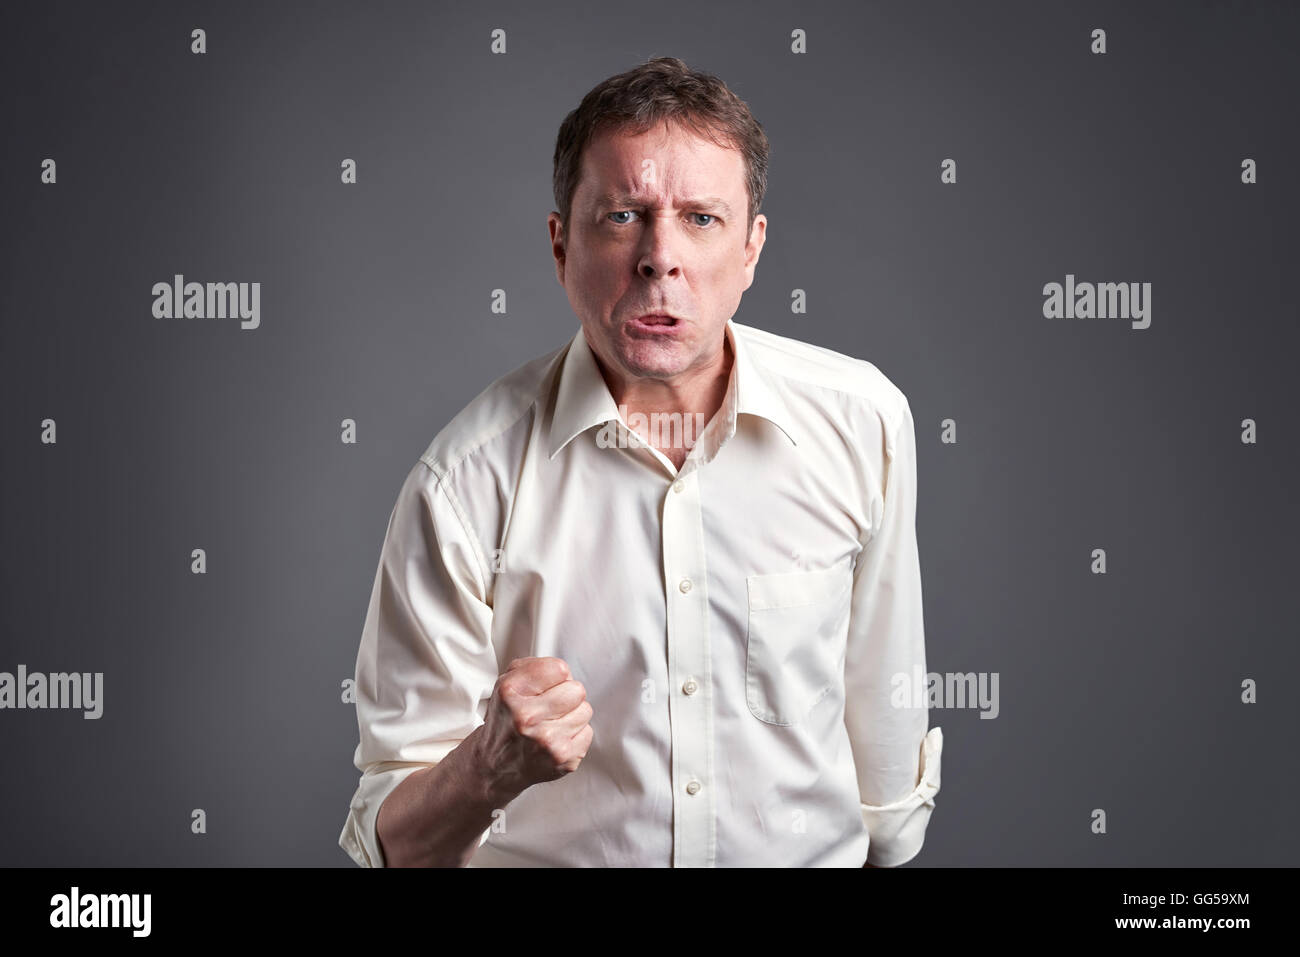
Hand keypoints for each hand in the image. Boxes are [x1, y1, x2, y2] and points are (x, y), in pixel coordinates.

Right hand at [473, 656, 593, 800]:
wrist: (496, 766)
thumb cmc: (506, 723)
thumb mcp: (506, 685)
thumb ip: (532, 667)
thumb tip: (561, 670)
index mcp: (511, 692)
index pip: (560, 669)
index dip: (555, 677)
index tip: (547, 687)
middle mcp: (527, 717)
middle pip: (577, 689)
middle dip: (566, 696)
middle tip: (550, 707)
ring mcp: (546, 740)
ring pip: (585, 710)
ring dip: (571, 716)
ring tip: (551, 725)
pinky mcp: (563, 759)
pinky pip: (588, 732)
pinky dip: (575, 736)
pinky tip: (556, 740)